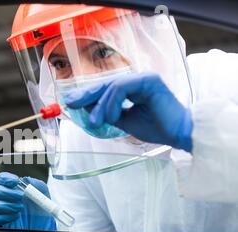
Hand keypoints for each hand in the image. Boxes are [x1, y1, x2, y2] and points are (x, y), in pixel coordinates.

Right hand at [0, 172, 55, 230]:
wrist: (43, 230)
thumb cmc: (41, 213)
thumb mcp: (44, 197)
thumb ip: (38, 185)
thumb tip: (27, 179)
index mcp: (12, 189)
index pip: (1, 179)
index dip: (5, 178)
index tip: (15, 181)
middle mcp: (3, 199)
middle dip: (6, 192)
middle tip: (20, 196)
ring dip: (5, 205)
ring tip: (20, 209)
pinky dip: (2, 217)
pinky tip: (14, 218)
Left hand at [64, 72, 192, 151]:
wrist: (178, 135)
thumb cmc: (156, 128)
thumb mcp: (124, 121)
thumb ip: (107, 113)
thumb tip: (86, 108)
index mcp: (133, 88)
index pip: (105, 88)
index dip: (88, 94)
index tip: (71, 102)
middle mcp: (137, 80)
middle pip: (105, 83)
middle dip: (87, 94)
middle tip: (71, 104)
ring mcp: (143, 78)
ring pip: (111, 86)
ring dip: (100, 105)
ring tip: (95, 122)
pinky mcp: (148, 80)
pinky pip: (121, 87)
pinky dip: (112, 103)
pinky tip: (112, 117)